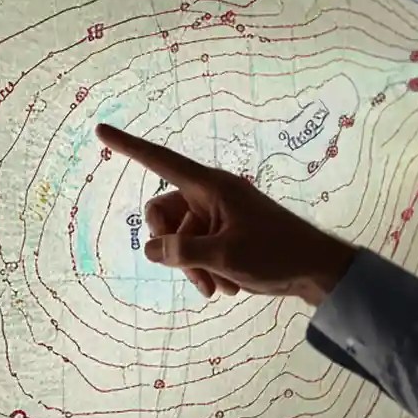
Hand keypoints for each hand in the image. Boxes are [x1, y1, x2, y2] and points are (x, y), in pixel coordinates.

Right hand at [95, 123, 357, 305]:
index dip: (128, 146)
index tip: (100, 130)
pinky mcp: (227, 234)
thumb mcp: (223, 256)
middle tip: (196, 277)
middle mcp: (212, 195)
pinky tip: (227, 287)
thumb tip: (150, 248)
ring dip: (192, 266)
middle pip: (163, 213)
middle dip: (172, 248)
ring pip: (180, 238)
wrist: (316, 270)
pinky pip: (198, 249)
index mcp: (211, 187)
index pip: (161, 161)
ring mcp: (219, 215)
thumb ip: (182, 251)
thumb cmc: (276, 254)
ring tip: (218, 287)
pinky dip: (206, 269)